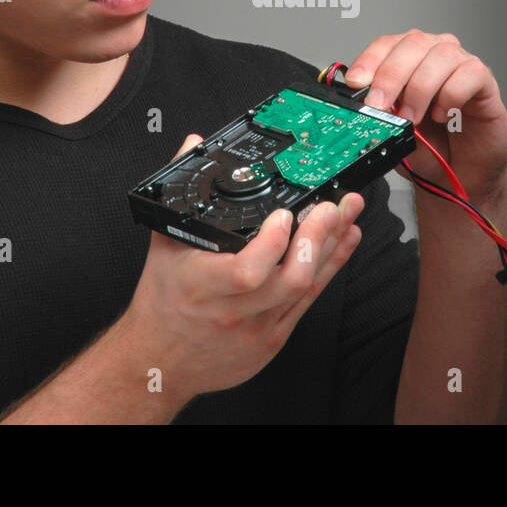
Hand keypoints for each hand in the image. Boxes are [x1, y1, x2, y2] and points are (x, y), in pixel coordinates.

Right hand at [120, 134, 364, 402]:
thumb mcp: (163, 244)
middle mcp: (232, 310)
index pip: (247, 271)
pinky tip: (344, 243)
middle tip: (334, 206)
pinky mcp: (273, 339)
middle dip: (319, 238)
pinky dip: (330, 268)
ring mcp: (256, 329)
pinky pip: (309, 302)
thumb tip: (194, 145)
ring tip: (347, 214)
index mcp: (202, 286)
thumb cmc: (162, 302)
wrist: (159, 361)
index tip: (285, 214)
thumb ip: (181, 192)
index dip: (274, 243)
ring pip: (306, 287)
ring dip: (332, 247)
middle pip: (290, 279)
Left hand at [343, 30, 506, 208]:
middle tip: (380, 105)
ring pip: (442, 54)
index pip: (386, 44)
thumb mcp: (393, 132)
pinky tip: (442, 115)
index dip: (369, 60)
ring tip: (412, 118)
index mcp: (406, 60)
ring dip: (420, 88)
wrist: (459, 174)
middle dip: (391, 75)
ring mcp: (461, 64)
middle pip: (413, 43)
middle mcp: (434, 55)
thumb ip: (380, 114)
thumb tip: (363, 104)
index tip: (357, 83)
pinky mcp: (485, 81)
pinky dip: (452, 94)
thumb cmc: (429, 147)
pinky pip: (471, 72)